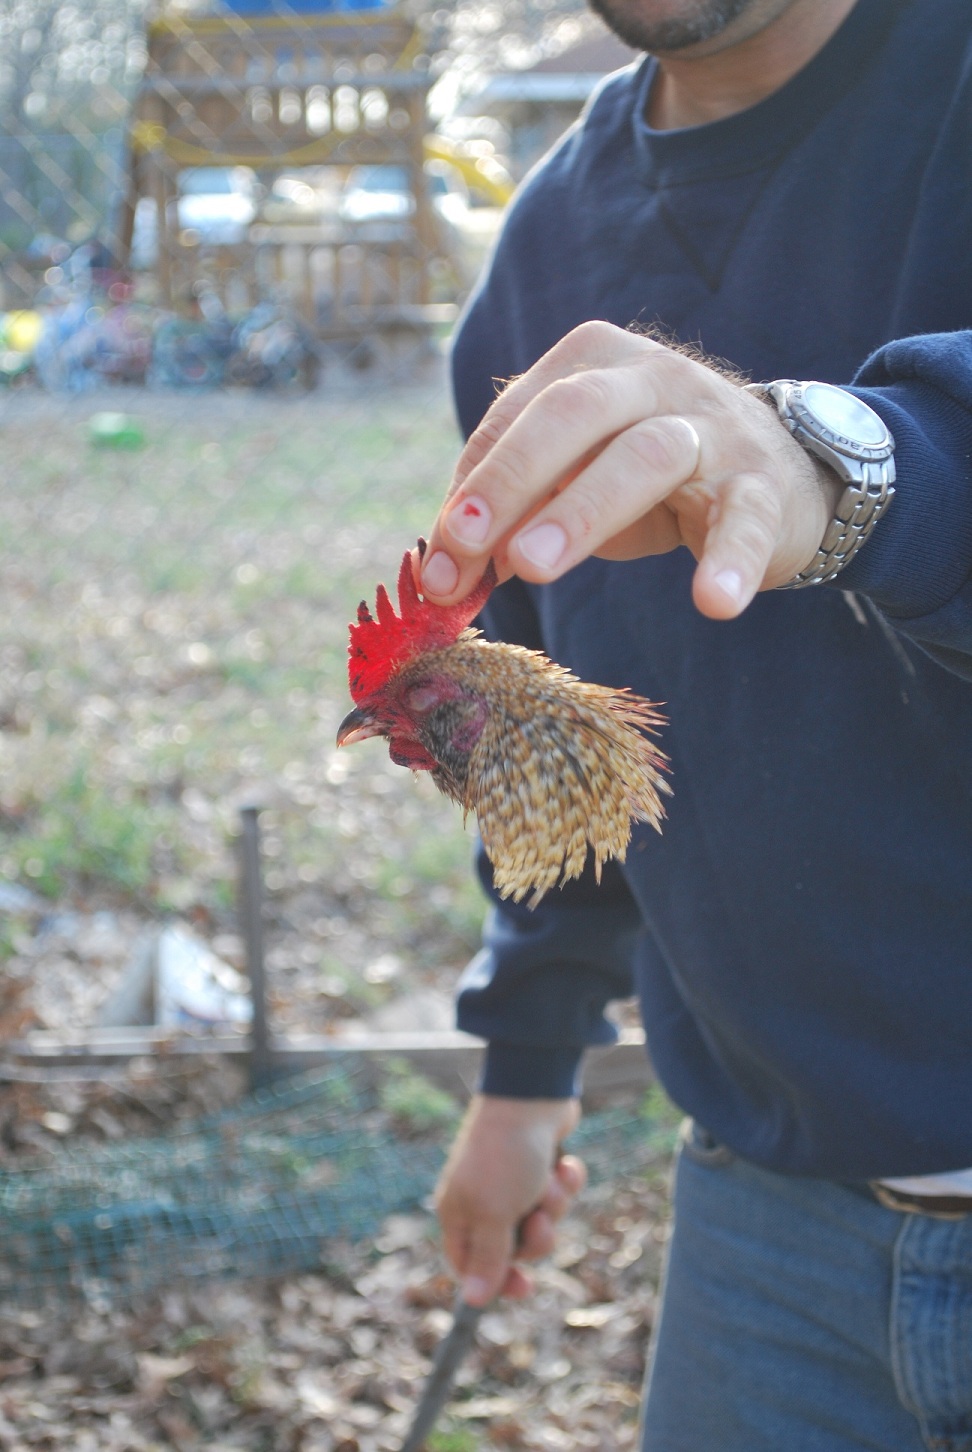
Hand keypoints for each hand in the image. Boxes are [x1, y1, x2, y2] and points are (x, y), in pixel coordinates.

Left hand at [421, 322, 840, 617]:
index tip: (437, 562)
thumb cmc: (652, 476)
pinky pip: (744, 520)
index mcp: (593, 363)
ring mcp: (711, 428)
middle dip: (510, 479)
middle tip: (466, 546)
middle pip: (573, 414)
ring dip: (582, 512)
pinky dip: (730, 561)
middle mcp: (652, 379)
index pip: (517, 416)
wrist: (780, 474)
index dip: (471, 488)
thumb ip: (515, 510)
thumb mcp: (576, 478)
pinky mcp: (762, 486)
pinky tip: (713, 603)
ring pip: (645, 456)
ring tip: (533, 569)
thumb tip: (445, 572)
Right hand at [434, 1094, 585, 1306]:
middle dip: (536, 1235)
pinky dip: (565, 1181)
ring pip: (541, 1220)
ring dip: (554, 1204)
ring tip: (551, 1180)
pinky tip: (564, 1163)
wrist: (533, 1094)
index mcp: (459, 1212)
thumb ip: (487, 1258)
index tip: (525, 1286)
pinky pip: (558, 1191)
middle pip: (514, 1247)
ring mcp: (512, 1180)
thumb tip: (473, 1301)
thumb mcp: (493, 1214)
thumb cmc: (505, 1156)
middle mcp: (482, 1198)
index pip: (471, 1266)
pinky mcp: (539, 1163)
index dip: (497, 1280)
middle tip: (540, 1216)